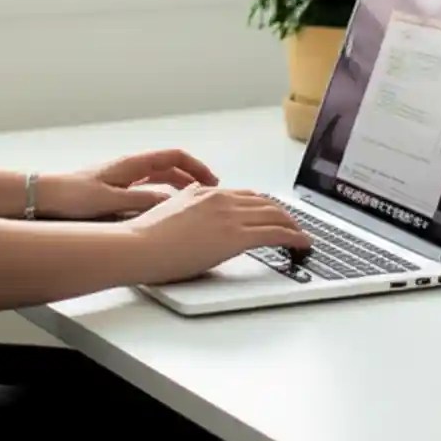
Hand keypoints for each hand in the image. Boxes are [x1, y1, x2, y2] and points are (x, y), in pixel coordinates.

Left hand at [34, 149, 219, 221]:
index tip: (212, 182)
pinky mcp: (114, 192)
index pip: (175, 157)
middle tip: (209, 195)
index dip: (197, 167)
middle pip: (170, 168)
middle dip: (193, 179)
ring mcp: (122, 179)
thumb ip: (142, 199)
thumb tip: (171, 200)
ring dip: (179, 189)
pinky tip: (164, 213)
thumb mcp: (112, 199)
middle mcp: (129, 168)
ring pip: (159, 180)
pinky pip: (147, 191)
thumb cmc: (71, 195)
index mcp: (132, 164)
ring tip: (192, 205)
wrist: (43, 197)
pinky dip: (162, 198)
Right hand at [129, 186, 311, 284]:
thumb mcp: (171, 208)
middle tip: (294, 227)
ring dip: (294, 227)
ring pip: (276, 216)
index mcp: (207, 193)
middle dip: (284, 216)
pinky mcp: (236, 236)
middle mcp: (222, 199)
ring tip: (302, 238)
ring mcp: (230, 216)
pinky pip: (276, 233)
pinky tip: (302, 245)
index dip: (266, 207)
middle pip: (266, 203)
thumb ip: (189, 203)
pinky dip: (295, 238)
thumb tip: (196, 203)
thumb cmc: (146, 236)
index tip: (274, 216)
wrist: (137, 247)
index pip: (248, 196)